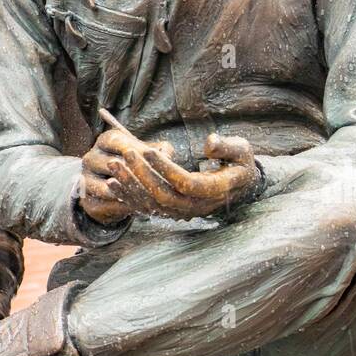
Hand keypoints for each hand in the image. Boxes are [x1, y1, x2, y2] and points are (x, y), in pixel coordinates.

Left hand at [79, 125, 259, 224]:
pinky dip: (129, 197)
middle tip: (126, 154)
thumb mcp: (242, 150)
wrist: (239, 185)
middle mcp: (198, 206)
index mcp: (215, 190)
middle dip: (142, 175)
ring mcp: (184, 212)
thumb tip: (209, 143)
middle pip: (165, 195)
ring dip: (131, 186)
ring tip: (114, 166)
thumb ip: (227, 146)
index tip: (148, 150)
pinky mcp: (172, 212)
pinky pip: (147, 208)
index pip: (186, 183)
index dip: (166, 168)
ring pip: (153, 204)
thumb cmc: (239, 163)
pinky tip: (112, 182)